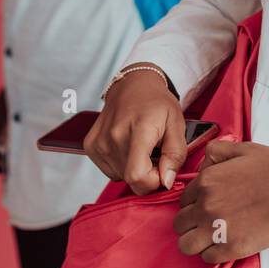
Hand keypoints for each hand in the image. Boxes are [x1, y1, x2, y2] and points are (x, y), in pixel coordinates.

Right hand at [85, 67, 187, 194]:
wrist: (132, 85)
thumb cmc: (157, 103)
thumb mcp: (177, 124)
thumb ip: (175, 154)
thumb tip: (166, 182)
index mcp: (138, 130)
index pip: (137, 175)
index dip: (153, 182)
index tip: (162, 169)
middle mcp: (114, 136)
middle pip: (131, 179)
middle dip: (147, 174)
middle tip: (154, 153)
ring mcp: (99, 142)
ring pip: (121, 177)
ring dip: (134, 168)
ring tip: (140, 147)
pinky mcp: (91, 146)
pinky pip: (110, 171)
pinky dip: (121, 165)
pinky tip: (127, 147)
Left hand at [173, 141, 268, 263]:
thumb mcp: (243, 148)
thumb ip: (217, 152)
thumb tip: (203, 165)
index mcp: (207, 181)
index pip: (183, 199)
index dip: (193, 203)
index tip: (204, 206)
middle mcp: (207, 205)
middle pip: (180, 223)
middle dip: (190, 223)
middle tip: (205, 223)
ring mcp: (217, 228)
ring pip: (186, 244)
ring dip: (195, 241)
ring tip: (209, 238)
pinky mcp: (232, 247)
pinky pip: (207, 258)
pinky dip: (213, 253)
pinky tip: (225, 244)